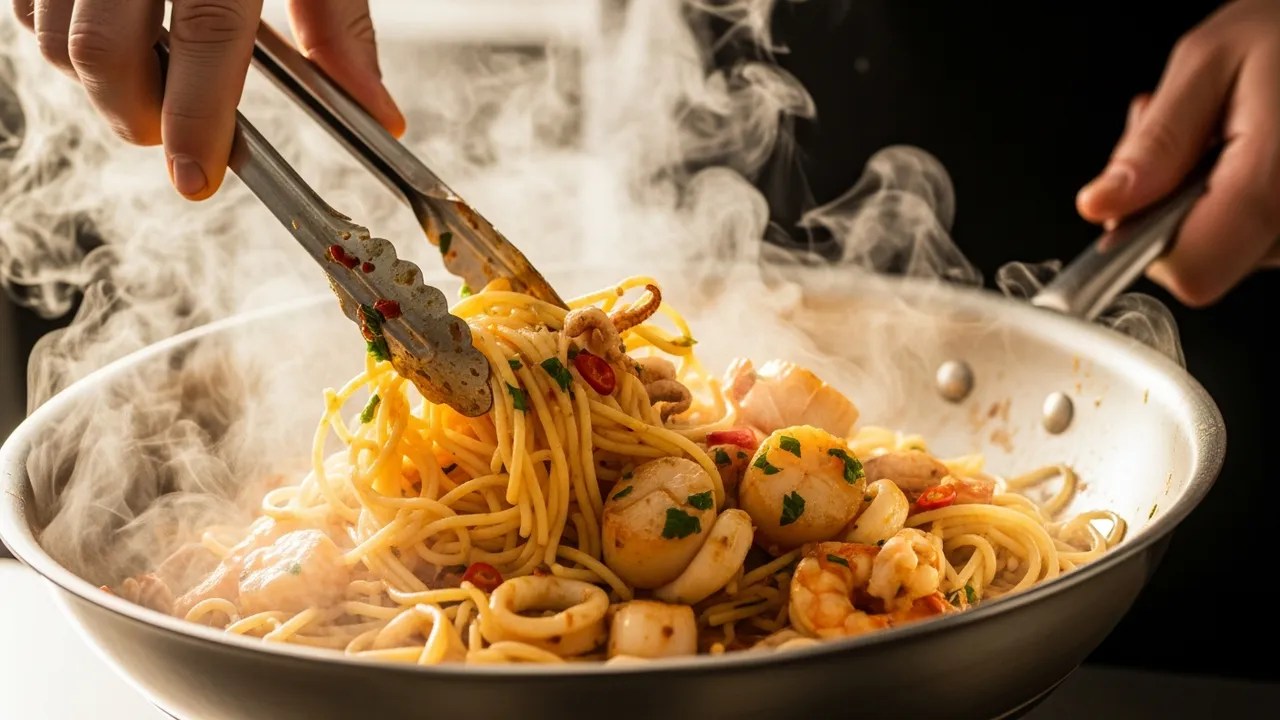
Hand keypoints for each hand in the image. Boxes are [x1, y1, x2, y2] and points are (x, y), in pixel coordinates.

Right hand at [12, 0, 405, 199]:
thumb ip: (338, 23)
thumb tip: (375, 110)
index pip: (204, 38)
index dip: (198, 119)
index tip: (200, 177)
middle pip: (104, 48)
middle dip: (136, 116)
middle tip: (175, 137)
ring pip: (49, 33)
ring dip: (94, 83)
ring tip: (148, 83)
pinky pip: (21, 3)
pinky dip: (57, 36)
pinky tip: (106, 35)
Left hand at [1076, 0, 1279, 306]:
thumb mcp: (1208, 63)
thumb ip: (1155, 143)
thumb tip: (1104, 204)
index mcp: (1272, 185)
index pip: (1190, 272)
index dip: (1147, 241)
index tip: (1139, 197)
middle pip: (1203, 260)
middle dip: (1171, 205)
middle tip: (1189, 138)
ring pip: (1226, 247)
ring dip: (1201, 195)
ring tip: (1222, 131)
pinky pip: (1252, 232)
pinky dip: (1231, 193)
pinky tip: (1242, 146)